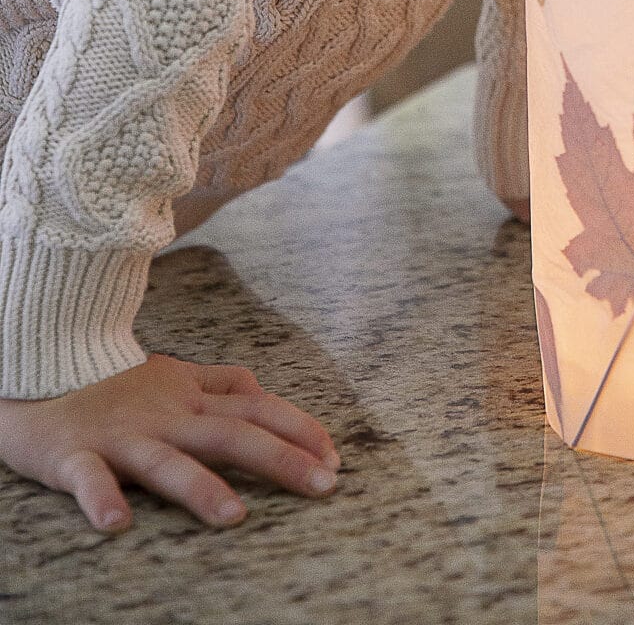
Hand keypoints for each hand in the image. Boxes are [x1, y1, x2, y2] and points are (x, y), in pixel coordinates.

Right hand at [0, 352, 342, 533]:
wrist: (38, 368)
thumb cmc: (114, 382)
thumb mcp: (174, 375)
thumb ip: (220, 383)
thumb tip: (264, 392)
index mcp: (190, 400)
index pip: (257, 410)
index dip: (300, 430)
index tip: (337, 458)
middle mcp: (165, 416)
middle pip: (230, 436)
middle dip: (280, 459)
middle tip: (323, 486)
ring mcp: (121, 436)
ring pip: (165, 462)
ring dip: (199, 487)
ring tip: (234, 516)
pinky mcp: (74, 456)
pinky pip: (88, 480)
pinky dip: (101, 499)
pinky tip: (117, 524)